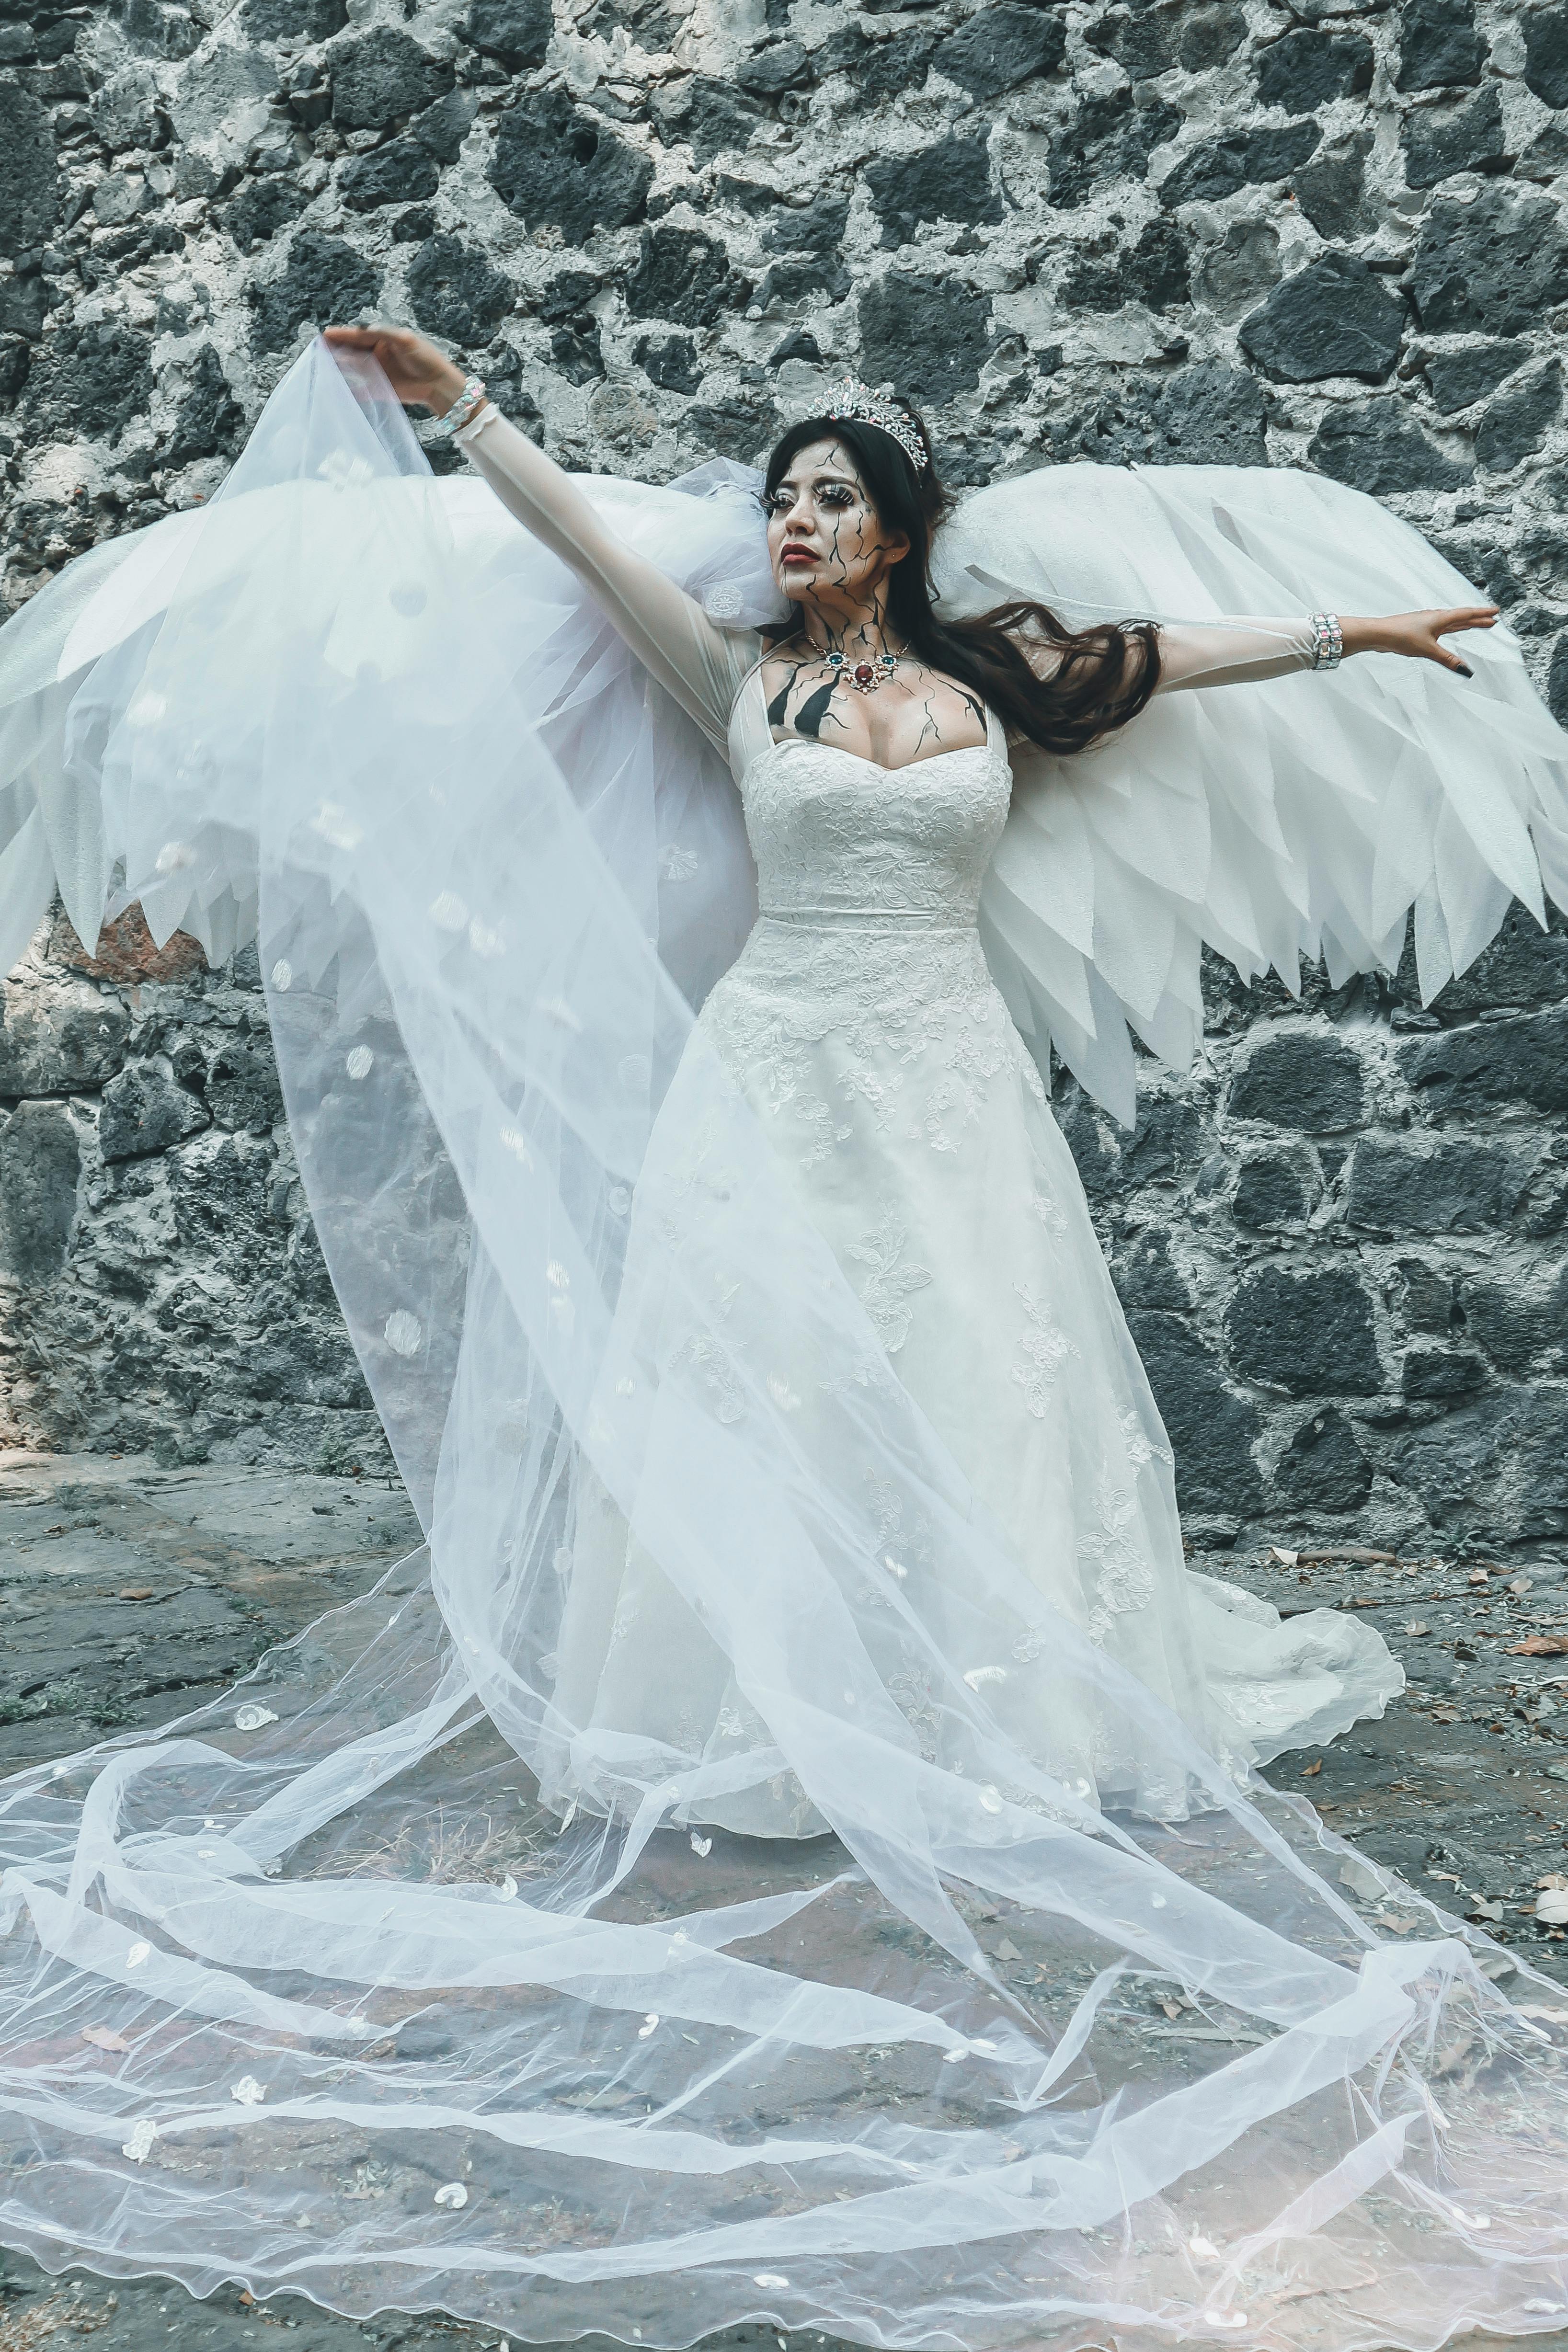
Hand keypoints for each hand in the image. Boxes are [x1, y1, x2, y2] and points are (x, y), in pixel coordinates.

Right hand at [322, 325, 468, 415]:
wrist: (439, 384)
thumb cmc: (425, 358)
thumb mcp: (405, 340)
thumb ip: (384, 334)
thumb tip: (364, 330)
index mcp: (383, 340)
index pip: (359, 336)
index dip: (343, 335)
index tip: (327, 334)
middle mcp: (378, 355)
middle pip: (354, 351)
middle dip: (338, 350)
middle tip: (320, 350)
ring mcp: (378, 372)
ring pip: (355, 368)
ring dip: (341, 367)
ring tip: (324, 366)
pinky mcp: (380, 388)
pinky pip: (362, 388)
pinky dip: (351, 388)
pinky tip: (339, 387)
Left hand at [1342, 605, 1499, 678]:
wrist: (1379, 633)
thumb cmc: (1400, 635)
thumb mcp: (1428, 650)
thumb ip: (1448, 660)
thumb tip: (1465, 670)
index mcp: (1441, 618)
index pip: (1467, 614)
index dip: (1482, 614)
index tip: (1495, 611)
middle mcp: (1436, 618)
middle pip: (1462, 618)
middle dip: (1478, 620)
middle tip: (1492, 621)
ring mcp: (1428, 623)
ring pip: (1452, 623)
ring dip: (1466, 624)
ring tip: (1477, 625)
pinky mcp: (1420, 630)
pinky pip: (1442, 629)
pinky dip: (1452, 629)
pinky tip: (1450, 632)